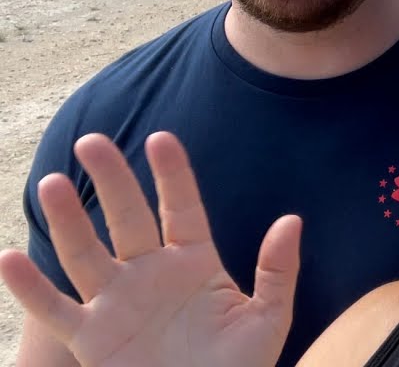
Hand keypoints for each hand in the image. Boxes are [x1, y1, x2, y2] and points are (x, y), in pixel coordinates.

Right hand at [0, 132, 300, 366]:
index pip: (182, 208)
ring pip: (86, 253)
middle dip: (111, 181)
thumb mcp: (268, 319)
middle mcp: (151, 274)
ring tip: (52, 182)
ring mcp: (118, 304)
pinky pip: (56, 311)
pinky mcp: (93, 338)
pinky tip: (10, 259)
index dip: (172, 174)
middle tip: (93, 141)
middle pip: (127, 218)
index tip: (161, 139)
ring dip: (68, 220)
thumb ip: (278, 271)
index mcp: (195, 263)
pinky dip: (31, 289)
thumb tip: (292, 220)